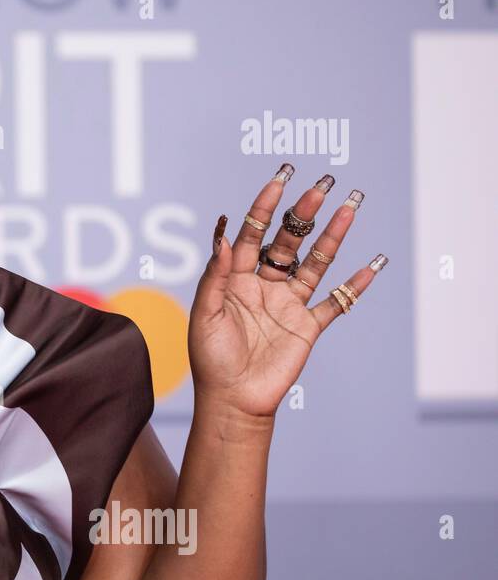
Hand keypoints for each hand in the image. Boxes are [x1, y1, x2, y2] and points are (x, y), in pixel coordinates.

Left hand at [188, 163, 386, 419]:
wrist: (233, 400)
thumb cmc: (210, 359)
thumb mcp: (205, 313)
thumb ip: (216, 274)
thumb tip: (225, 232)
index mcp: (235, 279)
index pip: (252, 234)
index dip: (265, 206)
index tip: (280, 179)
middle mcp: (264, 286)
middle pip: (288, 241)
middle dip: (304, 212)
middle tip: (322, 182)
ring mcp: (288, 305)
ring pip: (316, 263)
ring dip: (334, 236)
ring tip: (350, 206)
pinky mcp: (308, 327)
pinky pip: (336, 302)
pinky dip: (355, 285)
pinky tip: (373, 263)